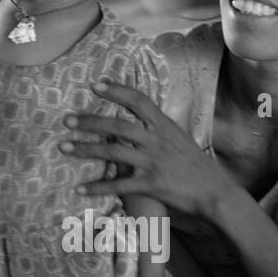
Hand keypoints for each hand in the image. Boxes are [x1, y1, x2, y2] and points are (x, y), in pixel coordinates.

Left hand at [59, 80, 228, 218]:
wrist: (214, 191)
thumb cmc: (197, 165)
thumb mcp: (180, 138)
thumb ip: (159, 127)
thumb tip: (143, 115)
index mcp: (164, 126)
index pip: (138, 101)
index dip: (116, 91)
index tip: (95, 85)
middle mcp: (157, 141)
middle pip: (118, 126)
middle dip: (89, 122)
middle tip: (66, 119)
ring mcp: (153, 162)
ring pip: (112, 153)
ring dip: (85, 149)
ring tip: (63, 147)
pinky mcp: (151, 184)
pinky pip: (118, 185)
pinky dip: (97, 187)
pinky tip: (79, 189)